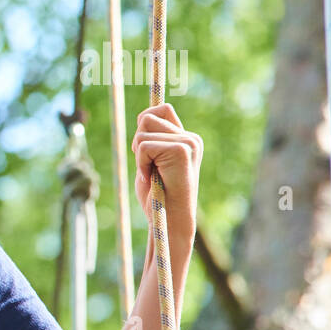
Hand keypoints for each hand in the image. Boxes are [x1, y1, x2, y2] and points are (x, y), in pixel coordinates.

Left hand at [132, 102, 201, 244]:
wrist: (169, 220)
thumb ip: (151, 140)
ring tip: (151, 173)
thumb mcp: (152, 161)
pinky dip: (141, 163)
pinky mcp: (181, 150)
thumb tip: (143, 117)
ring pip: (143, 131)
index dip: (144, 124)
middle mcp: (191, 138)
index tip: (144, 151)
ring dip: (139, 155)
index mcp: (186, 138)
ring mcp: (188, 143)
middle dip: (138, 143)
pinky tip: (152, 178)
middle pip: (147, 117)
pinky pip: (144, 146)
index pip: (160, 109)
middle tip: (148, 167)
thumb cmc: (157, 195)